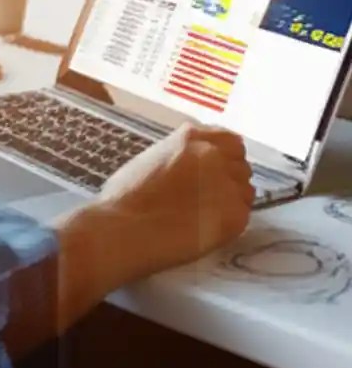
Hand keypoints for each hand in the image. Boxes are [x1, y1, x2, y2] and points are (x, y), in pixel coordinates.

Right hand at [94, 123, 252, 277]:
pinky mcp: (236, 214)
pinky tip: (205, 228)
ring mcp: (228, 184)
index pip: (229, 140)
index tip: (215, 170)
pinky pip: (243, 214)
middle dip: (229, 179)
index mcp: (190, 138)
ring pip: (245, 190)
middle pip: (241, 164)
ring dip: (231, 200)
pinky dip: (229, 221)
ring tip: (205, 214)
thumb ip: (177, 155)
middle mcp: (214, 155)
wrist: (124, 229)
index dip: (225, 156)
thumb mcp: (149, 159)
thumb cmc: (122, 198)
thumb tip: (188, 164)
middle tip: (210, 197)